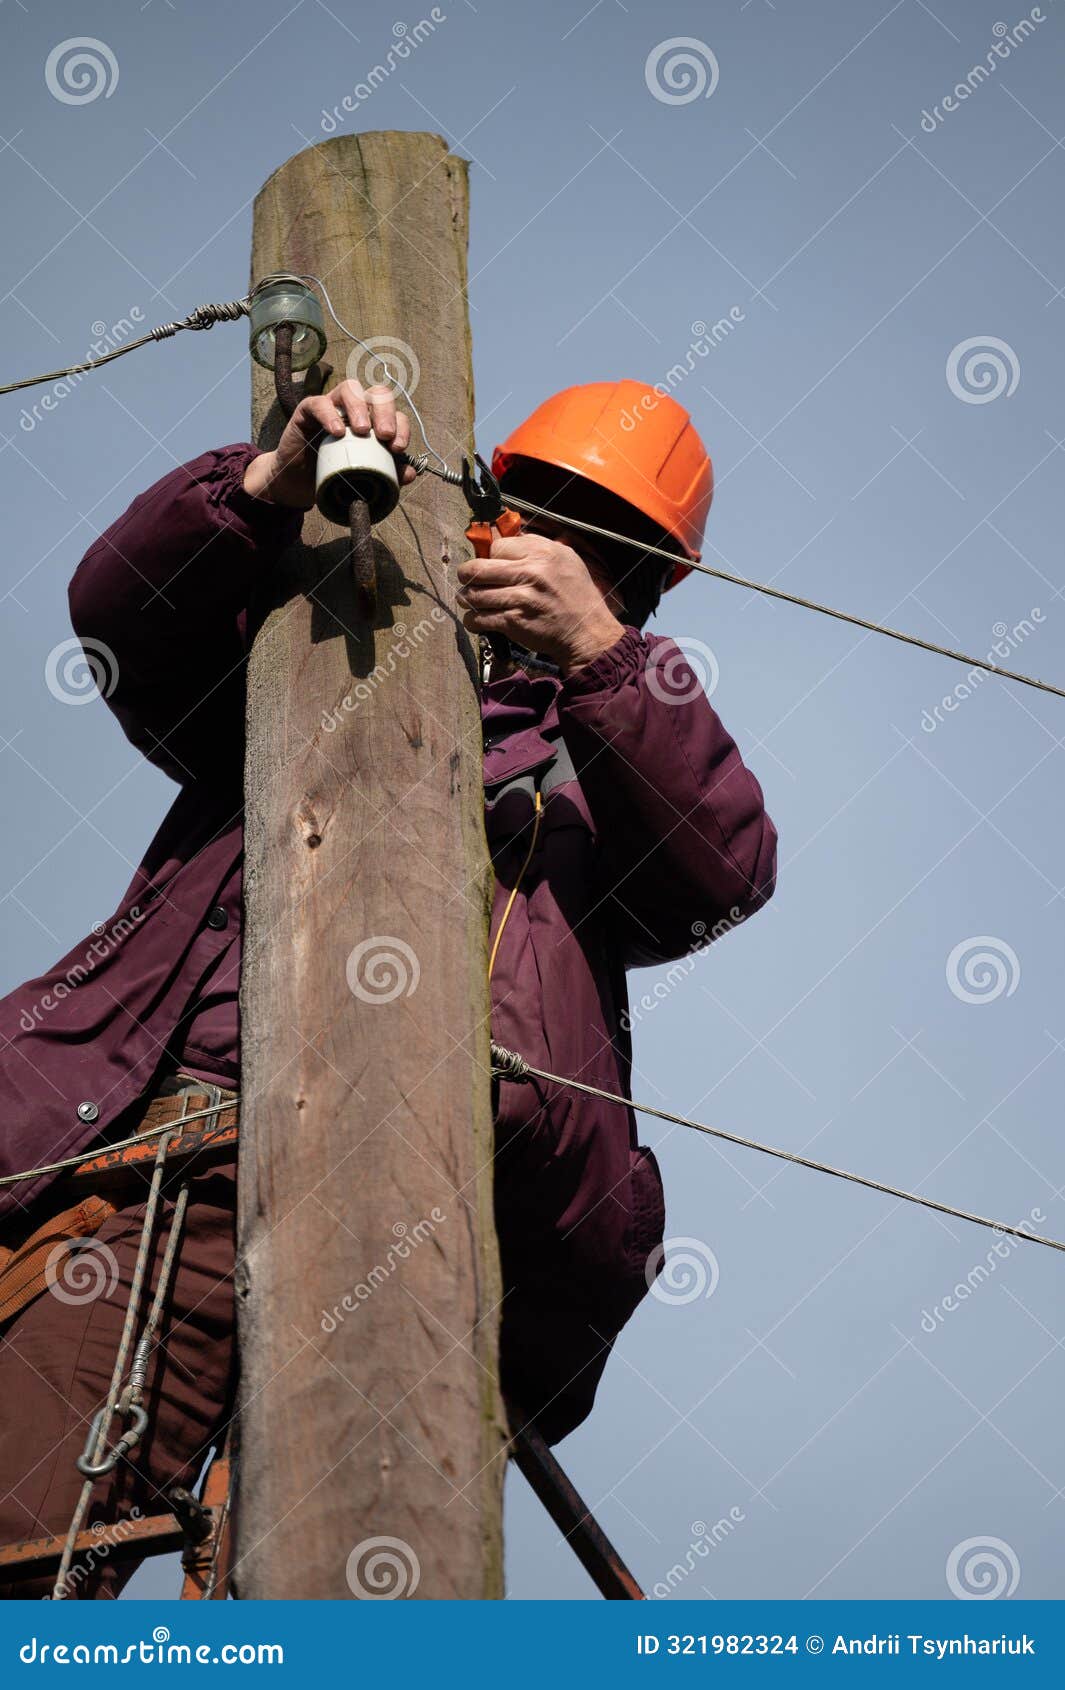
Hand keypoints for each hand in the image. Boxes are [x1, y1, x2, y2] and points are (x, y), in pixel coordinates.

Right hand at [242, 379, 416, 508]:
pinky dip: (330, 414)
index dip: (401, 427)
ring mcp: (332, 406)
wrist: (299, 484)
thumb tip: (411, 474)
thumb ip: (388, 474)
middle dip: (385, 412)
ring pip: (351, 388)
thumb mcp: (364, 478)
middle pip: (377, 394)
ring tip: (362, 431)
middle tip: (384, 435)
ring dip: (360, 407)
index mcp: (373, 422)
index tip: (398, 448)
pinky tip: (337, 432)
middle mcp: (355, 409)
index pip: (395, 414)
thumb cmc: (334, 476)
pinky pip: (319, 403)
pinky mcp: (308, 410)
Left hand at [456, 532, 625, 675]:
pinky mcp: (514, 622)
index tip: (491, 563)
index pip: (498, 546)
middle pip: (479, 567)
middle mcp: (531, 572)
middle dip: (467, 573)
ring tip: (469, 599)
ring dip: (467, 598)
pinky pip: (479, 618)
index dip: (491, 555)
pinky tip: (476, 619)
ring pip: (475, 594)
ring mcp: (521, 598)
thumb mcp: (565, 559)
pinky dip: (472, 620)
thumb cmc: (576, 595)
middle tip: (466, 578)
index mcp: (542, 552)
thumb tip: (504, 540)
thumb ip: (536, 546)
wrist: (587, 631)